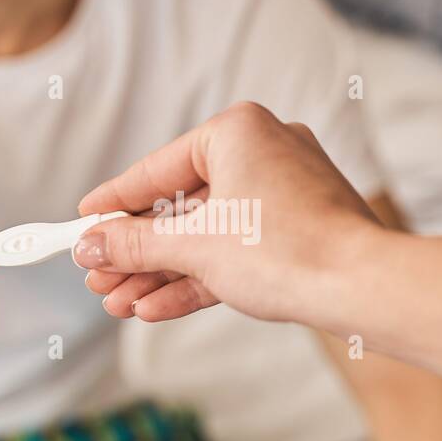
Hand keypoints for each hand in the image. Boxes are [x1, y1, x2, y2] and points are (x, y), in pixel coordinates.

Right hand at [73, 101, 381, 325]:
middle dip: (136, 252)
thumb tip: (89, 246)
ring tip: (118, 304)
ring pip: (205, 236)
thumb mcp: (194, 246)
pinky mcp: (295, 232)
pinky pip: (234, 251)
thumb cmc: (285, 250)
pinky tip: (155, 308)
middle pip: (180, 207)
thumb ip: (134, 243)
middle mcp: (262, 152)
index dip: (112, 203)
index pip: (156, 170)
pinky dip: (197, 278)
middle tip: (97, 279)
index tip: (80, 224)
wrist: (361, 288)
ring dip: (161, 273)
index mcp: (237, 132)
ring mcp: (282, 194)